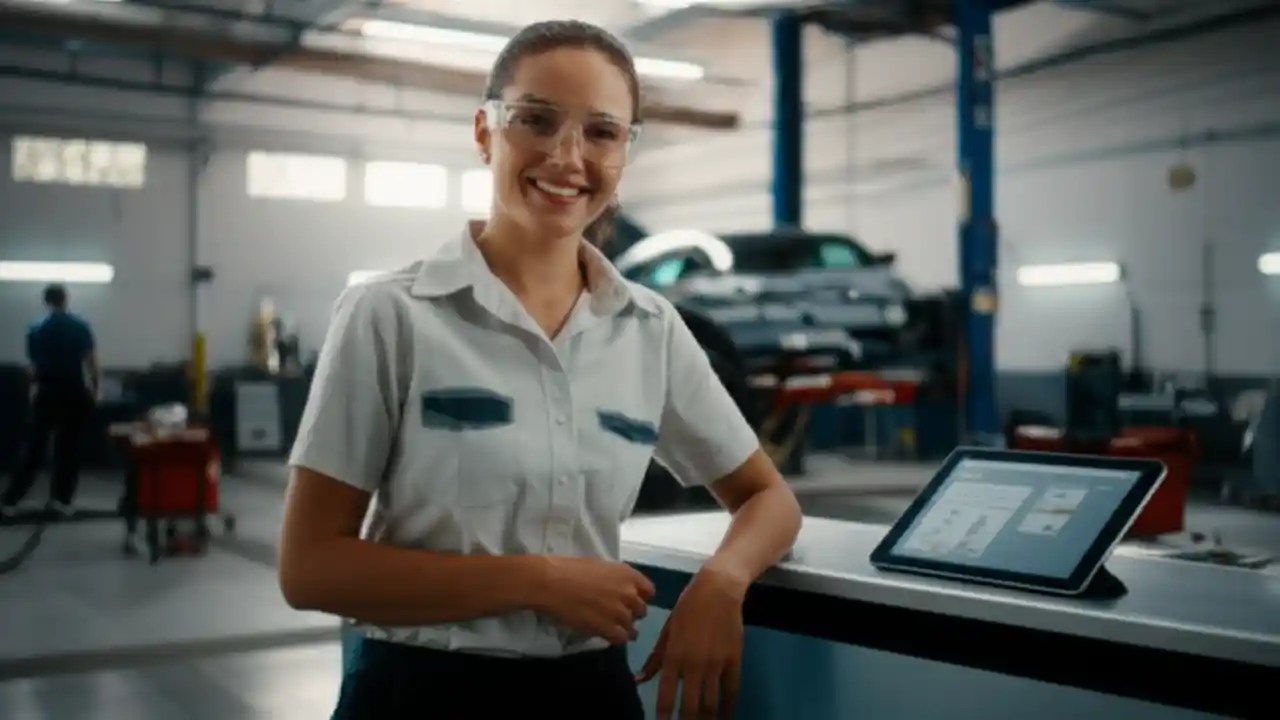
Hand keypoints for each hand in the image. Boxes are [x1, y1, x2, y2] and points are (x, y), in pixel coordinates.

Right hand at [532, 556, 654, 644]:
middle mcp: (629, 593)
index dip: (640, 597)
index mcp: (627, 574)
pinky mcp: (608, 628)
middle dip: (632, 613)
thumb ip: (615, 579)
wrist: (550, 582)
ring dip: (624, 628)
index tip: (631, 601)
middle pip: (642, 611)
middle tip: (618, 615)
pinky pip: (622, 638)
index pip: (649, 591)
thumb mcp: (599, 566)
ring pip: (633, 627)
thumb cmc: (568, 568)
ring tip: (613, 628)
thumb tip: (616, 588)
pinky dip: (616, 638)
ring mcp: (620, 612)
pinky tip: (608, 635)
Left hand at [637, 564, 747, 718]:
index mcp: (674, 657)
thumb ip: (655, 658)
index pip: (666, 696)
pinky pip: (731, 691)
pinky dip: (728, 708)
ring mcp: (716, 664)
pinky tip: (725, 717)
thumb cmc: (688, 607)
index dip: (663, 716)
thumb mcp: (667, 631)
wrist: (718, 590)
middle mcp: (694, 665)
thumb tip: (640, 680)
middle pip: (691, 706)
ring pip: (711, 703)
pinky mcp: (734, 661)